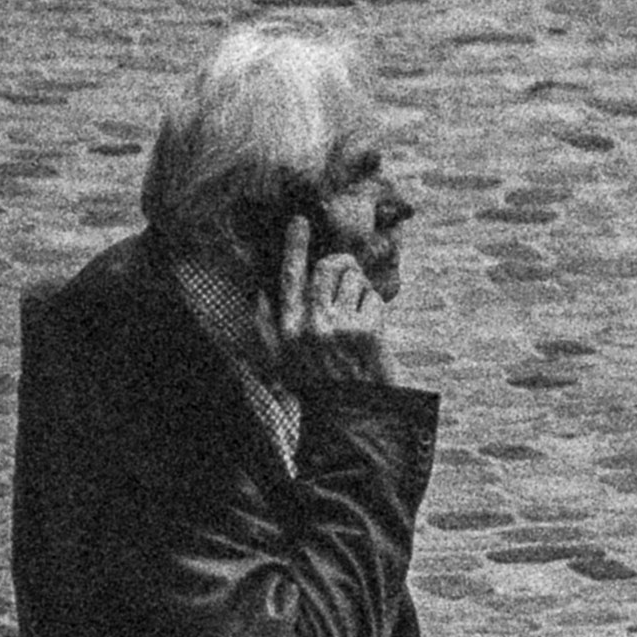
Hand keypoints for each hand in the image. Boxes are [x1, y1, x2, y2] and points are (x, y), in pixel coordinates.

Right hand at [274, 204, 391, 378]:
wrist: (354, 416)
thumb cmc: (318, 389)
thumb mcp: (280, 365)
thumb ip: (265, 329)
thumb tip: (259, 294)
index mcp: (288, 328)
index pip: (290, 276)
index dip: (295, 245)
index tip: (300, 220)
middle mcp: (311, 325)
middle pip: (327, 267)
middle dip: (343, 265)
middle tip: (350, 275)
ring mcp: (340, 327)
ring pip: (354, 280)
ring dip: (361, 291)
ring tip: (359, 316)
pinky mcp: (367, 331)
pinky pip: (374, 298)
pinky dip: (377, 310)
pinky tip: (372, 331)